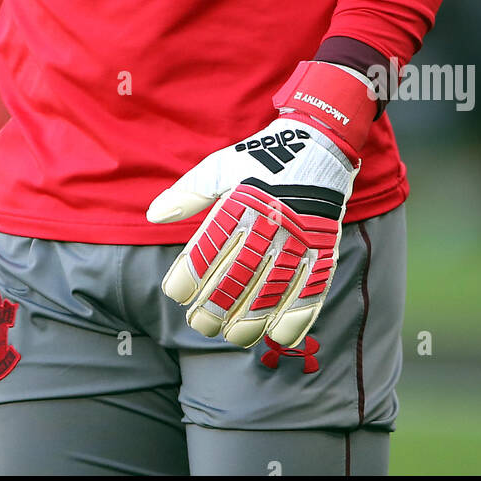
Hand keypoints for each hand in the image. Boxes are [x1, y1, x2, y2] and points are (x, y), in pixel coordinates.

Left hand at [146, 60, 375, 349]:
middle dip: (217, 304)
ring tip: (232, 336)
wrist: (318, 145)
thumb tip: (155, 215)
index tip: (175, 293)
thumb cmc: (260, 159)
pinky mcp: (325, 247)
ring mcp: (302, 236)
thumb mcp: (220, 167)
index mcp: (243, 199)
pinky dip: (298, 315)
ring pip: (274, 286)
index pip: (212, 245)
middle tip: (199, 324)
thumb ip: (190, 193)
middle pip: (240, 273)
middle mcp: (272, 220)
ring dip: (252, 317)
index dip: (191, 274)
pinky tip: (279, 336)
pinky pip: (313, 286)